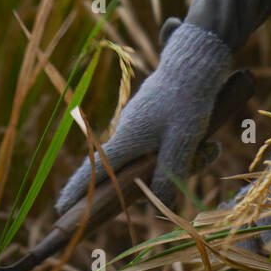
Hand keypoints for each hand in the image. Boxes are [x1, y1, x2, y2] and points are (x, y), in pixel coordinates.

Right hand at [54, 20, 231, 214]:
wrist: (195, 62)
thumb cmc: (187, 103)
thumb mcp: (182, 144)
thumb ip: (168, 176)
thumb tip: (160, 206)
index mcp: (127, 139)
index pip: (95, 169)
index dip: (78, 190)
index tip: (60, 208)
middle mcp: (129, 130)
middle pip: (131, 168)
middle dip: (152, 181)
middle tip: (159, 187)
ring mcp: (141, 121)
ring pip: (155, 155)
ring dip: (181, 160)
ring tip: (209, 149)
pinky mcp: (155, 114)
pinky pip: (166, 142)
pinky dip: (187, 147)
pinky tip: (210, 142)